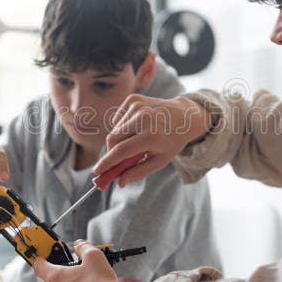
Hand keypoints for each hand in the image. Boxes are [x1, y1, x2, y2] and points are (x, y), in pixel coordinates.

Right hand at [93, 95, 210, 186]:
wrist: (184, 117)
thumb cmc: (171, 142)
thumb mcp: (160, 161)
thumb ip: (139, 172)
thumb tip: (119, 182)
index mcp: (152, 135)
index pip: (121, 151)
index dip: (106, 162)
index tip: (97, 171)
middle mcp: (143, 118)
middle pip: (113, 139)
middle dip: (111, 152)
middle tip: (116, 162)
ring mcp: (138, 106)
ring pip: (115, 129)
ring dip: (119, 139)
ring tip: (136, 141)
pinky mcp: (134, 99)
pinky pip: (118, 119)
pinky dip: (122, 126)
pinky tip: (136, 127)